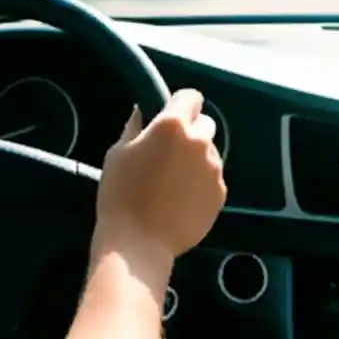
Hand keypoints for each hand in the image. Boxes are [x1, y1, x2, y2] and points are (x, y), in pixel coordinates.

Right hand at [94, 89, 226, 261]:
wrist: (138, 242)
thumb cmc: (120, 195)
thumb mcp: (117, 154)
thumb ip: (134, 127)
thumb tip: (141, 113)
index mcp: (172, 125)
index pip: (191, 96)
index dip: (181, 105)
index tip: (171, 115)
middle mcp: (199, 142)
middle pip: (205, 124)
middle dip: (190, 132)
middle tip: (168, 152)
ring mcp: (213, 169)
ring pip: (209, 153)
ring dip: (195, 159)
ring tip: (171, 181)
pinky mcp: (220, 193)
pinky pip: (212, 178)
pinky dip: (200, 183)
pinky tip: (179, 199)